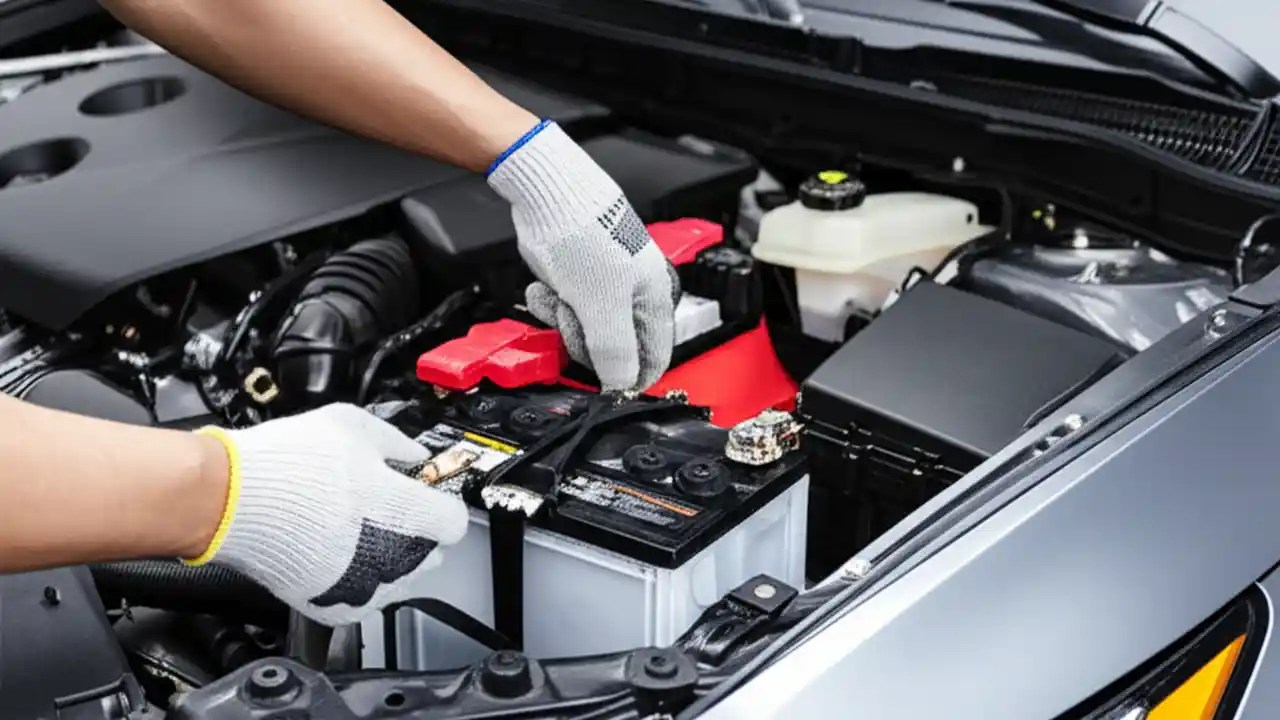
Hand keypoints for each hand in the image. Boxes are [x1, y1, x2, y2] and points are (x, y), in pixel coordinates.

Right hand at [185, 404, 467, 625]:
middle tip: (392, 508)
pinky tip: (348, 556)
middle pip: (429, 552)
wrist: (226, 498)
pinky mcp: (326, 600)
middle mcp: (379, 548)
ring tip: (363, 530)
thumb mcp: (350, 424)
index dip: (445, 505)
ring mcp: (353, 580)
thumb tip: (417, 456)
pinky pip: (365, 600)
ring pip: (400, 579)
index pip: (452, 522)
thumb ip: (396, 442)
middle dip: (419, 530)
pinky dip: (364, 582)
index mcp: (392, 504)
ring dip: (394, 557)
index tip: (432, 497)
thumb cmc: (282, 460)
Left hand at [488, 121, 679, 390]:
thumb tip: (621, 386)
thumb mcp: (600, 306)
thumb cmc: (582, 235)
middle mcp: (633, 293)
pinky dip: (551, 301)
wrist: (548, 191)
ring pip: (584, 328)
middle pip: (612, 346)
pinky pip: (565, 307)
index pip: (653, 358)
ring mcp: (604, 284)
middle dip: (584, 338)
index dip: (629, 377)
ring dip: (563, 319)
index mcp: (652, 299)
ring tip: (557, 296)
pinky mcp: (579, 276)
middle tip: (572, 320)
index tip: (605, 389)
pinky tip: (546, 287)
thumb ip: (614, 351)